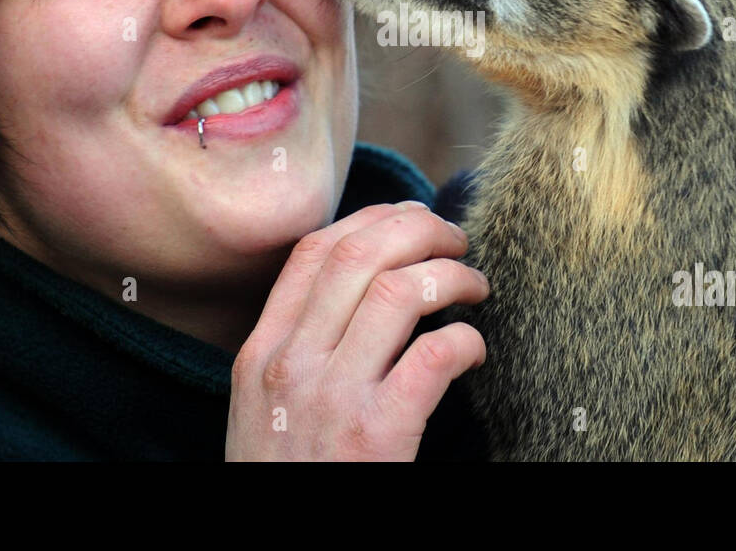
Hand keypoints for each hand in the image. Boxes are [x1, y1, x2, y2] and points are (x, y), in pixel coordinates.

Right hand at [226, 201, 488, 460]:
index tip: (410, 218)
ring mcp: (332, 398)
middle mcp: (290, 364)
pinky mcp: (377, 436)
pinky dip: (466, 340)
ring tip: (476, 287)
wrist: (281, 550)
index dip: (372, 218)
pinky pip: (433, 355)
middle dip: (422, 230)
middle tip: (457, 240)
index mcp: (260, 352)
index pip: (313, 251)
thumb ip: (296, 347)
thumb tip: (359, 284)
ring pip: (401, 291)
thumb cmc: (286, 476)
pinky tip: (474, 350)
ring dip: (452, 275)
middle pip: (361, 253)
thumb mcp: (262, 406)